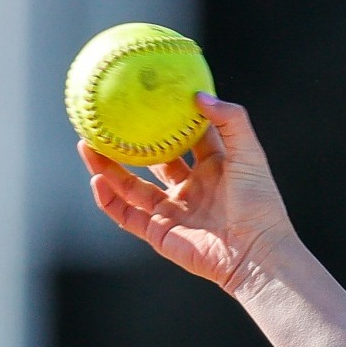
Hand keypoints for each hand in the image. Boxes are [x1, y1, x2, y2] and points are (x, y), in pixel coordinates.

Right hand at [81, 95, 295, 294]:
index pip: (183, 138)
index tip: (145, 97)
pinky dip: (108, 199)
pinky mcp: (160, 233)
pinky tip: (97, 178)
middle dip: (127, 142)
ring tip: (85, 143)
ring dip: (106, 167)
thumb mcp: (249, 153)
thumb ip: (231, 120)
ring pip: (130, 187)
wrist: (256, 252)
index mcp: (211, 169)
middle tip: (105, 119)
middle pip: (150, 161)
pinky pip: (126, 215)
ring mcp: (173, 212)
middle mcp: (189, 190)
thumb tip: (199, 94)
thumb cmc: (259, 204)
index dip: (165, 119)